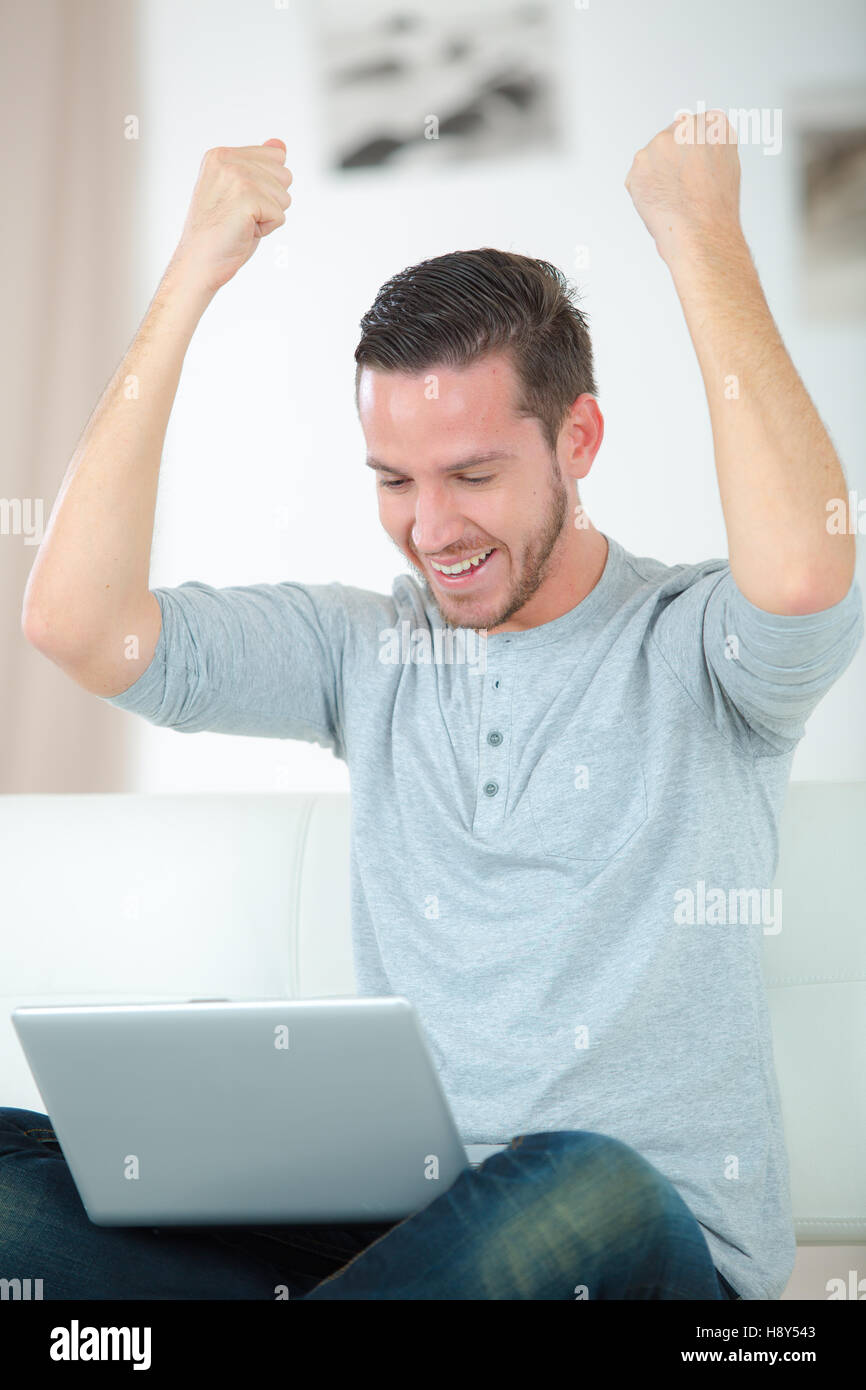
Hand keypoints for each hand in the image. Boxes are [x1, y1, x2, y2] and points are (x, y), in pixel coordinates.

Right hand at [168, 139, 292, 294]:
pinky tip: (244, 231)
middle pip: (285, 175)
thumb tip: (280, 145)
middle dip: (271, 201)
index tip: (241, 203)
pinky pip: (280, 215)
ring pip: (285, 196)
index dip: (267, 187)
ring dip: (268, 216)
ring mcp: (236, 176)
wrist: (198, 262)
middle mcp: (227, 159)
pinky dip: (267, 230)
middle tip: (242, 216)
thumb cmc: (220, 233)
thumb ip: (259, 166)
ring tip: (241, 224)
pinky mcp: (246, 197)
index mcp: (221, 154)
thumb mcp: (241, 192)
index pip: (276, 157)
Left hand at [624, 110, 741, 263]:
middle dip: (671, 161)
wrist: (700, 232)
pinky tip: (660, 201)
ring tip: (674, 196)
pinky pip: (636, 176)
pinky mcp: (639, 163)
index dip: (692, 153)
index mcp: (712, 123)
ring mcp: (660, 143)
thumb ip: (710, 144)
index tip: (694, 167)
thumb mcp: (729, 163)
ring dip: (656, 174)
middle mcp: (685, 127)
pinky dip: (643, 189)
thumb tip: (695, 143)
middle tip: (683, 187)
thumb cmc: (716, 207)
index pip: (694, 128)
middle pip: (670, 141)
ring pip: (651, 157)